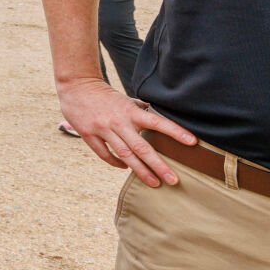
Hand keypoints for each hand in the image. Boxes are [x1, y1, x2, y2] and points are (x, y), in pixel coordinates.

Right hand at [57, 76, 194, 186]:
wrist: (75, 85)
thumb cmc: (104, 93)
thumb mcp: (125, 99)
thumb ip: (140, 110)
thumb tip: (159, 118)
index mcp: (130, 111)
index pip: (157, 122)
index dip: (175, 132)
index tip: (193, 142)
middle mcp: (118, 122)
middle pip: (141, 148)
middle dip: (158, 165)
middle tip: (174, 180)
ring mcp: (102, 129)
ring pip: (124, 155)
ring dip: (140, 171)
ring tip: (154, 183)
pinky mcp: (88, 134)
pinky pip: (104, 154)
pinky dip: (116, 163)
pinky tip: (125, 168)